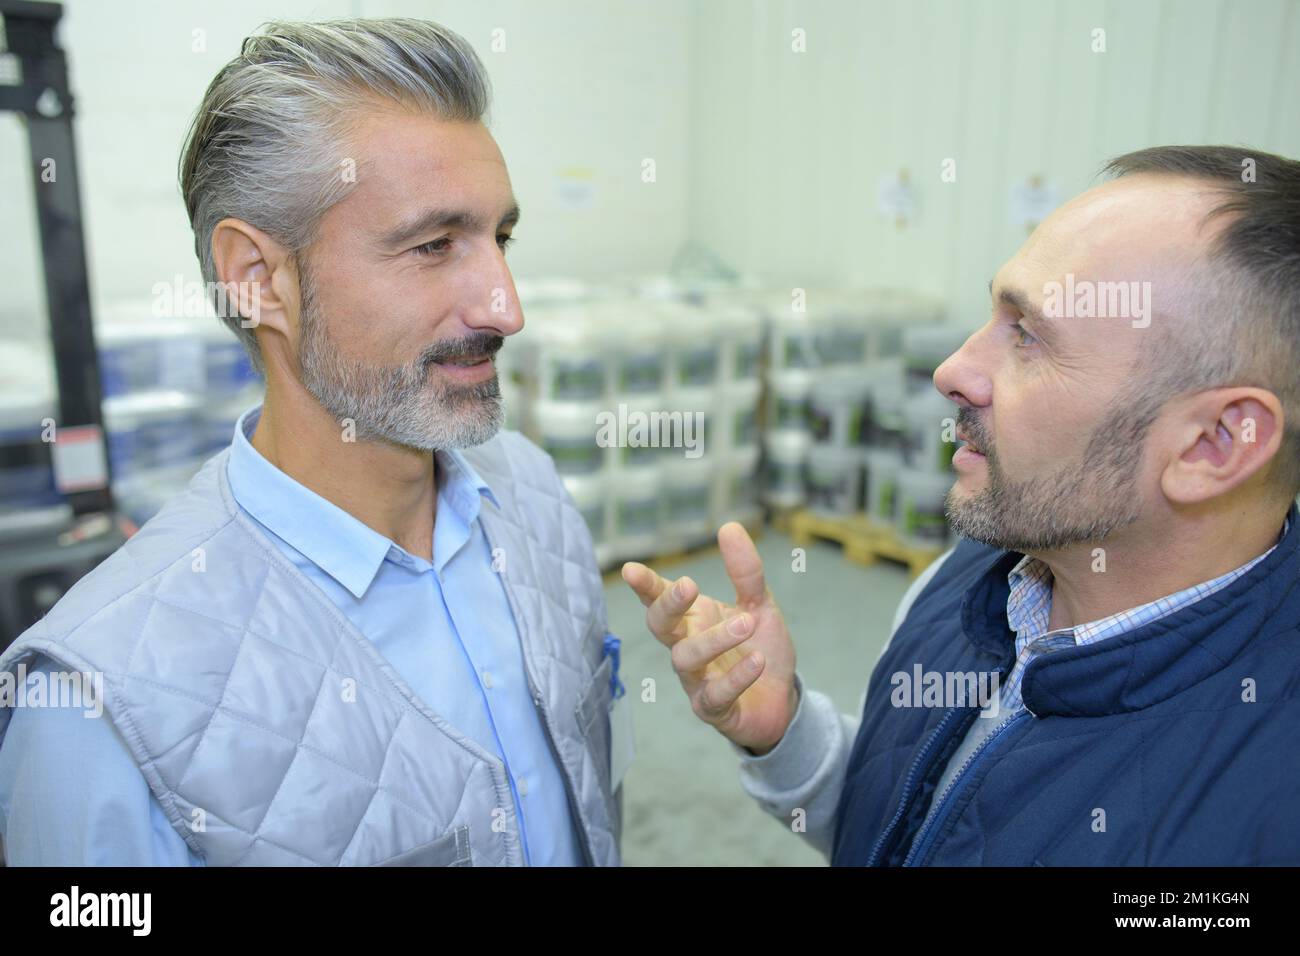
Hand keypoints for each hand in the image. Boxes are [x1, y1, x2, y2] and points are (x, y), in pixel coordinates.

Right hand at [621, 522, 797, 753]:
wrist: (781, 699)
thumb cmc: (760, 646)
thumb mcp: (759, 603)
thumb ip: (745, 570)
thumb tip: (729, 525)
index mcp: (692, 618)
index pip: (660, 598)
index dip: (645, 585)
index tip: (630, 569)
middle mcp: (686, 646)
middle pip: (660, 626)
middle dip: (668, 605)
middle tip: (688, 585)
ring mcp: (696, 680)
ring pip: (686, 658)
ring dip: (714, 640)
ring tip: (747, 623)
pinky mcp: (713, 709)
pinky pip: (716, 695)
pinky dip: (736, 678)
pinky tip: (757, 661)